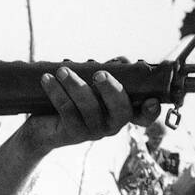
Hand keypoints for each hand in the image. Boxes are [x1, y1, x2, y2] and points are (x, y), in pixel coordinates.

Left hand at [21, 60, 160, 154]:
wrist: (43, 125)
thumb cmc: (74, 99)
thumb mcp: (94, 84)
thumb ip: (111, 71)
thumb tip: (122, 61)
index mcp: (121, 112)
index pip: (143, 116)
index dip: (151, 111)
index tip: (151, 100)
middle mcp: (111, 124)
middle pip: (120, 111)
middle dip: (111, 90)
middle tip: (99, 73)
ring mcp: (93, 131)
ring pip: (89, 108)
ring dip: (76, 85)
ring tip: (62, 70)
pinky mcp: (72, 133)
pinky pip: (67, 110)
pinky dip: (56, 92)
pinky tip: (47, 79)